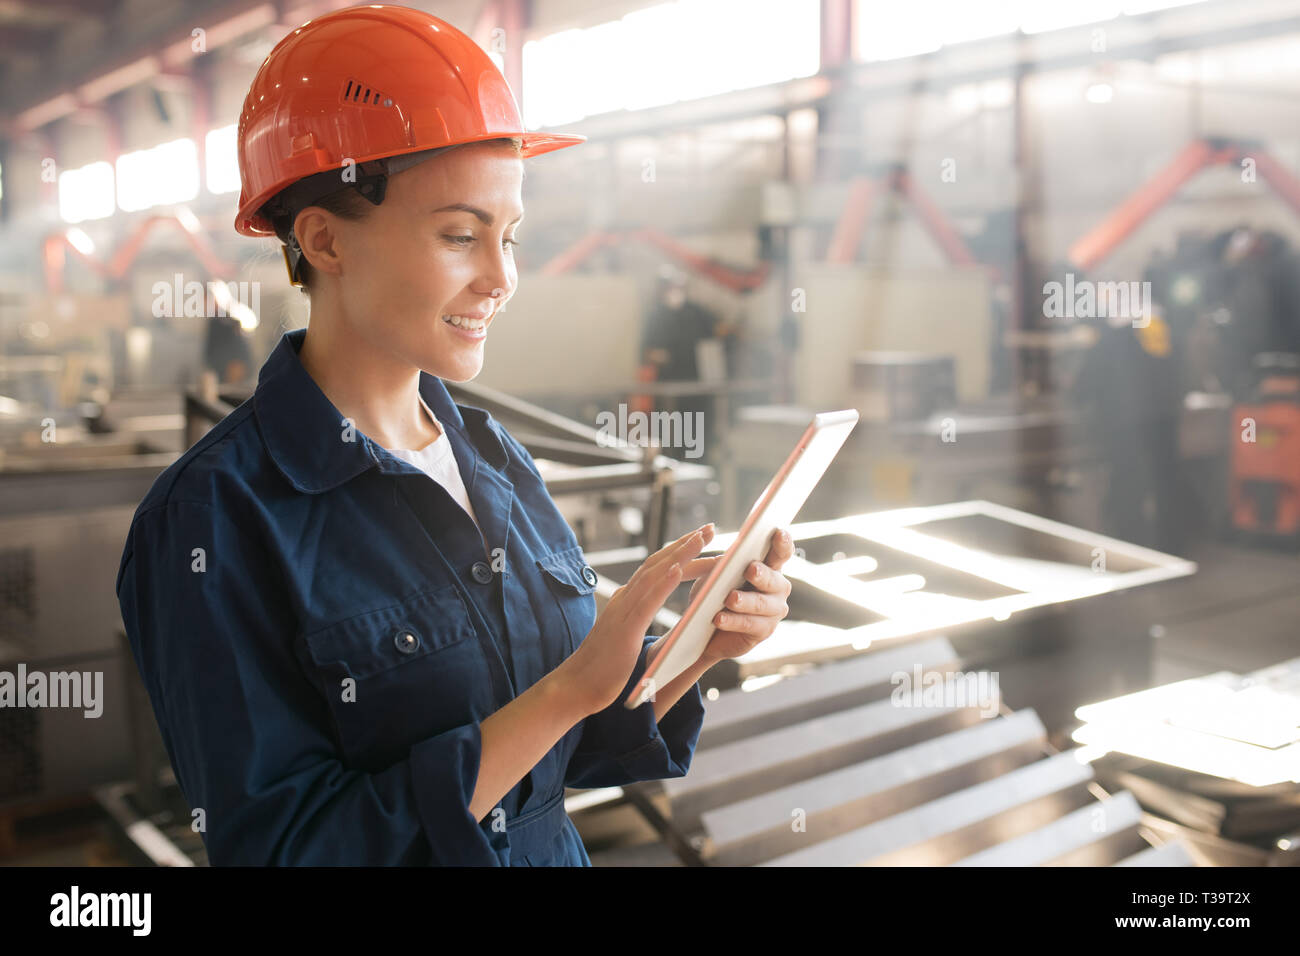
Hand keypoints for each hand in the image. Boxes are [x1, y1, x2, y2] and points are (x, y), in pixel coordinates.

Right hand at [561, 523, 716, 713]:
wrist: (577, 686)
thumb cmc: (602, 667)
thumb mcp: (623, 635)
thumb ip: (632, 618)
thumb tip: (641, 611)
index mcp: (626, 600)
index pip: (655, 568)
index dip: (678, 551)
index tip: (699, 538)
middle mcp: (624, 598)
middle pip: (658, 563)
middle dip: (685, 544)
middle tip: (709, 528)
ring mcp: (623, 611)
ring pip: (655, 574)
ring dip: (680, 554)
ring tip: (701, 538)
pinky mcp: (625, 629)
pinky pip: (647, 602)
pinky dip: (663, 582)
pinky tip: (679, 569)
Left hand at [695, 528, 794, 664]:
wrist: (705, 630)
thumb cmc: (713, 595)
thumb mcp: (714, 575)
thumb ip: (724, 565)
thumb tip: (728, 557)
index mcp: (769, 567)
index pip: (781, 552)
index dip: (782, 543)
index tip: (779, 532)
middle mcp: (778, 588)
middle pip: (774, 579)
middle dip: (762, 574)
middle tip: (751, 569)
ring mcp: (774, 611)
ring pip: (761, 604)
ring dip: (745, 600)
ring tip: (730, 599)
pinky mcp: (764, 631)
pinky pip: (750, 625)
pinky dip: (733, 621)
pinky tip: (719, 618)